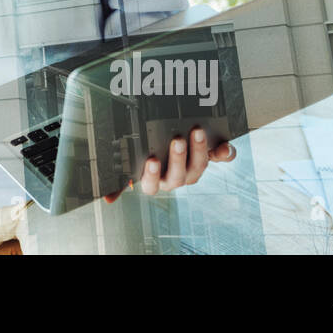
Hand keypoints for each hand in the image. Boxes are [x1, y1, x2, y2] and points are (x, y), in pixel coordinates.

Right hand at [103, 126, 235, 203]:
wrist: (178, 140)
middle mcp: (176, 177)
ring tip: (197, 133)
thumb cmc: (153, 154)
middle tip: (177, 141)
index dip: (153, 175)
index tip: (151, 160)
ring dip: (199, 151)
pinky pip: (223, 158)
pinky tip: (224, 146)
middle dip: (178, 158)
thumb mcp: (135, 166)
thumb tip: (107, 200)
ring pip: (199, 167)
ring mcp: (195, 168)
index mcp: (156, 180)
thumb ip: (121, 182)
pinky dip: (226, 153)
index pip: (151, 185)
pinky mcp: (213, 157)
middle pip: (178, 175)